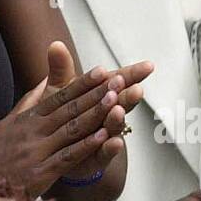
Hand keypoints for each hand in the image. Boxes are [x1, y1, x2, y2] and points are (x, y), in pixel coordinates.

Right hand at [0, 41, 151, 196]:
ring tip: (115, 101)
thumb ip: (31, 100)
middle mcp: (35, 130)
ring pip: (71, 129)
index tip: (101, 70)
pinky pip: (67, 156)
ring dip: (94, 115)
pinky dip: (85, 146)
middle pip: (70, 109)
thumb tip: (47, 79)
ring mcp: (38, 150)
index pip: (59, 96)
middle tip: (118, 80)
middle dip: (95, 93)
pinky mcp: (42, 171)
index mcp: (29, 118)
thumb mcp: (11, 122)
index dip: (82, 83)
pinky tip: (103, 137)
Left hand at [36, 43, 153, 188]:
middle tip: (135, 89)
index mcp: (100, 96)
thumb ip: (61, 69)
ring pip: (113, 127)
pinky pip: (104, 153)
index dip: (133, 75)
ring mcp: (103, 136)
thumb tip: (55, 44)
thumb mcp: (59, 91)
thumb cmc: (60, 116)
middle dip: (127, 97)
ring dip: (117, 119)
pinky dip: (109, 148)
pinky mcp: (96, 157)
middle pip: (120, 103)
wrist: (52, 150)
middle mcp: (106, 115)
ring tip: (118, 111)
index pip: (119, 82)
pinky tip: (115, 142)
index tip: (148, 66)